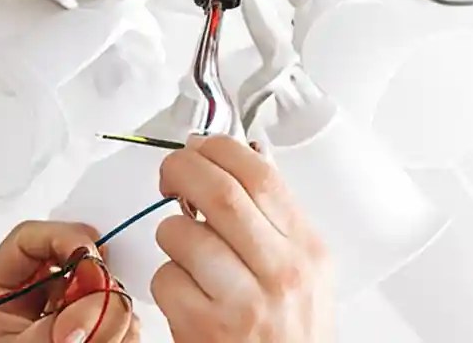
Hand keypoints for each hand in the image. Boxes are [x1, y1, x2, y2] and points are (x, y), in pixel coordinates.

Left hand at [0, 221, 139, 342]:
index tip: (92, 256)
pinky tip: (115, 342)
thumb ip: (56, 326)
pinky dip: (126, 330)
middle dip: (98, 281)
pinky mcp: (93, 333)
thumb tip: (98, 299)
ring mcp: (66, 317)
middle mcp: (34, 300)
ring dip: (115, 310)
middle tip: (106, 304)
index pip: (29, 238)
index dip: (64, 237)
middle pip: (75, 259)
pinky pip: (121, 316)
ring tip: (105, 338)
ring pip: (105, 287)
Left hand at [152, 136, 333, 341]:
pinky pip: (164, 278)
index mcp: (308, 249)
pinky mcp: (205, 328)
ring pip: (182, 233)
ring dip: (170, 234)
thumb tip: (242, 155)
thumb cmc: (289, 334)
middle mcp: (281, 272)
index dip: (217, 148)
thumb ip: (275, 218)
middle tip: (169, 176)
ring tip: (184, 252)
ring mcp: (244, 302)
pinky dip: (165, 280)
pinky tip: (186, 295)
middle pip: (218, 191)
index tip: (198, 148)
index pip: (260, 173)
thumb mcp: (304, 271)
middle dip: (180, 171)